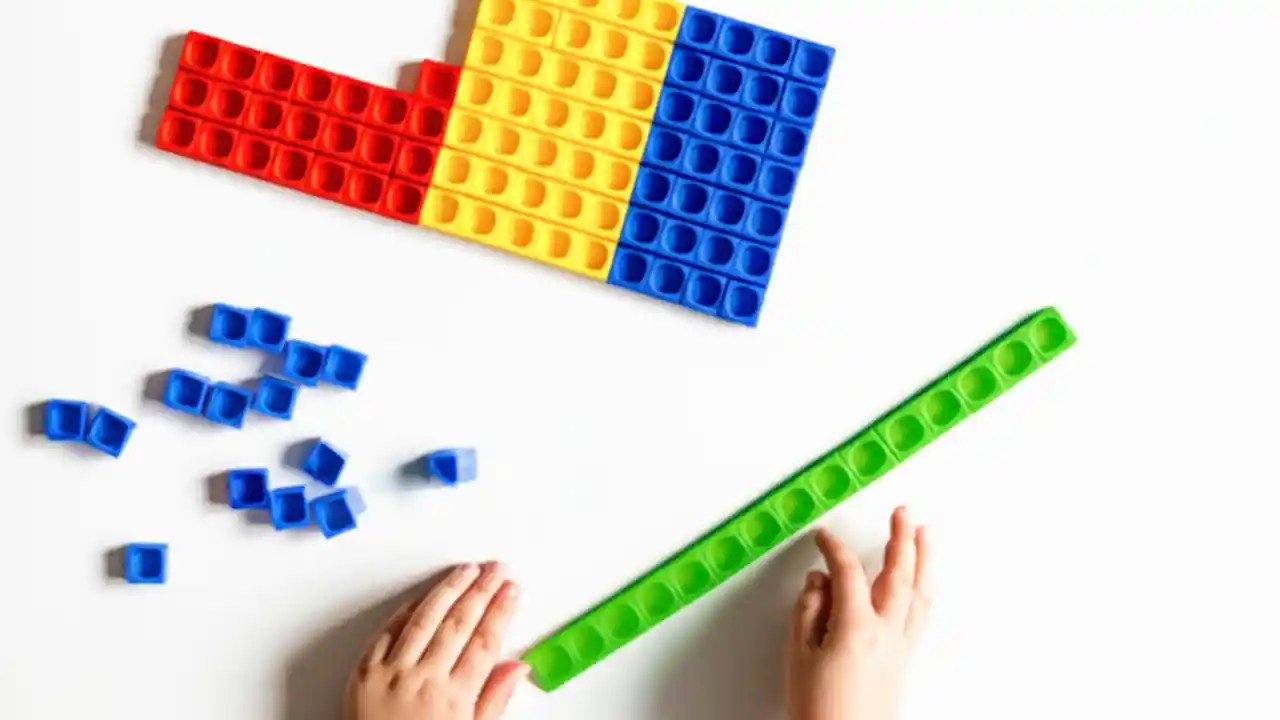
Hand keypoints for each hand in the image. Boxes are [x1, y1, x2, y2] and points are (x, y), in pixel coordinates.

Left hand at [346, 563, 526, 719]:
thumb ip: (493, 700)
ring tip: (466, 571)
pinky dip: (408, 610)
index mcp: (453, 700)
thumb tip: (517, 667)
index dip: (501, 610)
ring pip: (424, 618)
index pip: (485, 641)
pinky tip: (425, 597)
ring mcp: (390, 674)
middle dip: (481, 590)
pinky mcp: (363, 672)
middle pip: (459, 622)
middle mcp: (422, 681)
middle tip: (495, 569)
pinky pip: (388, 630)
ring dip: (448, 589)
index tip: (512, 590)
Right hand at [786, 508, 932, 719]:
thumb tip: (819, 582)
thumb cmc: (818, 709)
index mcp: (856, 628)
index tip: (823, 537)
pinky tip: (922, 583)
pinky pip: (921, 615)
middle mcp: (886, 633)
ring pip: (918, 593)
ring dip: (923, 560)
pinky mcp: (904, 660)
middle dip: (900, 539)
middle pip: (898, 575)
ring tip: (924, 534)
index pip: (848, 572)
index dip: (834, 548)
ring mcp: (900, 647)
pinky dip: (923, 590)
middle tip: (901, 513)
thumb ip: (808, 610)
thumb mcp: (799, 654)